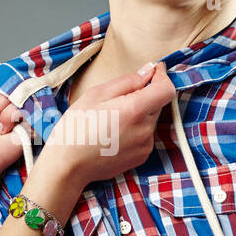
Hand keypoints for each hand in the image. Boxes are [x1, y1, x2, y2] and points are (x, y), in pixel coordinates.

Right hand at [40, 62, 175, 186]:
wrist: (69, 164)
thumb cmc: (77, 127)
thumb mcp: (96, 94)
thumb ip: (127, 81)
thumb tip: (148, 72)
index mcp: (135, 110)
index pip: (166, 89)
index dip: (162, 76)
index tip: (154, 70)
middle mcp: (145, 129)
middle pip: (157, 104)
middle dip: (144, 96)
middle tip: (117, 100)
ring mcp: (145, 145)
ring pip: (150, 120)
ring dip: (138, 114)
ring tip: (111, 121)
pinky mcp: (142, 156)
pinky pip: (145, 136)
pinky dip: (135, 130)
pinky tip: (114, 134)